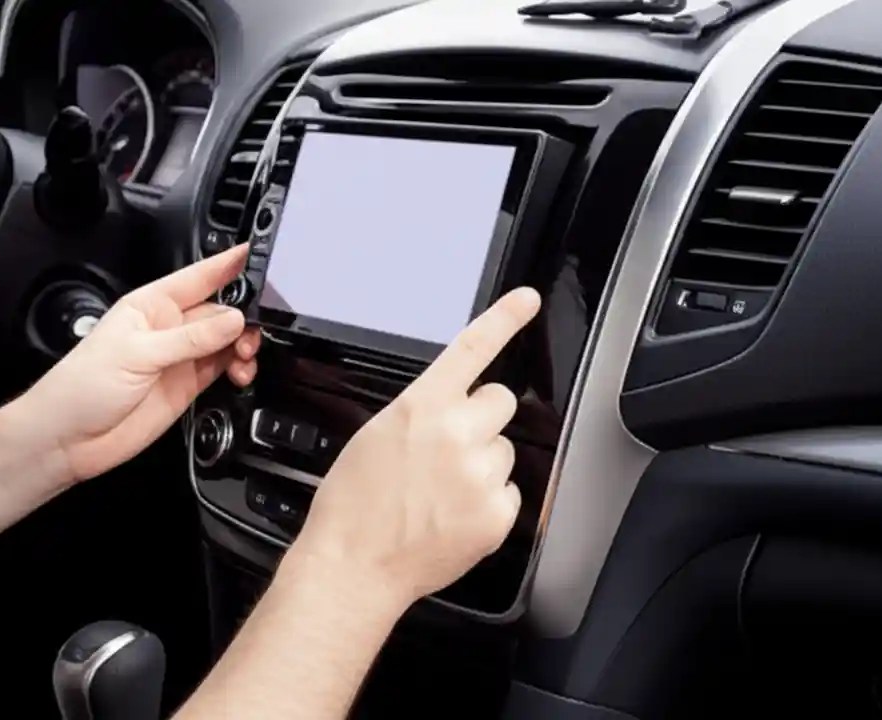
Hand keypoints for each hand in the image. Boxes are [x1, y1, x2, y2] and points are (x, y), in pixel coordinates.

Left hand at [15, 245, 261, 481]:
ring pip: (227, 340)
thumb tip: (233, 321)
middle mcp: (168, 328)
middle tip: (250, 332)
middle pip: (220, 311)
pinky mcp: (188, 385)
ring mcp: (180, 357)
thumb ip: (190, 339)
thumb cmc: (82, 386)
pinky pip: (224, 368)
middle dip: (243, 318)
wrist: (68, 438)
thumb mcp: (138, 354)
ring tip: (245, 357)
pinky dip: (240, 368)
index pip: (198, 276)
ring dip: (244, 345)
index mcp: (151, 305)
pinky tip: (241, 373)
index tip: (256, 254)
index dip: (227, 264)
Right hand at [286, 288, 541, 609]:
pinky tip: (453, 515)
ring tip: (441, 492)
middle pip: (500, 402)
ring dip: (482, 463)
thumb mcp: (377, 436)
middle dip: (481, 419)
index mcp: (423, 406)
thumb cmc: (354, 505)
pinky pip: (508, 492)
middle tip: (450, 448)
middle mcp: (458, 433)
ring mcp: (481, 474)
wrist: (354, 566)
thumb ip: (422, 414)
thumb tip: (449, 409)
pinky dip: (487, 503)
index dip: (505, 318)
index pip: (473, 349)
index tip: (527, 299)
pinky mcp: (497, 513)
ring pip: (503, 450)